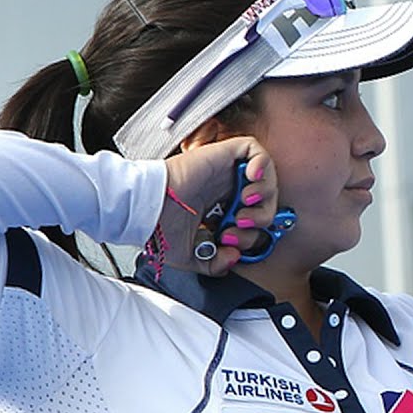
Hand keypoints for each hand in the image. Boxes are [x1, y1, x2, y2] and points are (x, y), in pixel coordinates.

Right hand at [161, 137, 278, 275]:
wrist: (146, 209)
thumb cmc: (159, 226)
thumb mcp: (190, 256)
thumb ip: (214, 263)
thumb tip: (234, 258)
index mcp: (219, 209)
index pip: (254, 218)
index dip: (253, 233)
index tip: (232, 243)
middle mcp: (224, 189)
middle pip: (265, 199)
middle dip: (261, 217)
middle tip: (238, 224)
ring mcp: (224, 171)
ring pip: (265, 176)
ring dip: (266, 194)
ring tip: (245, 203)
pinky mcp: (221, 154)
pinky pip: (254, 149)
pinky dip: (261, 164)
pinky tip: (251, 181)